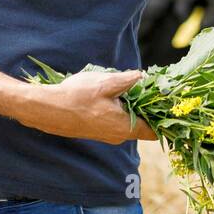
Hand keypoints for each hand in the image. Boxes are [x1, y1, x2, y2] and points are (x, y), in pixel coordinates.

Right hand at [19, 70, 156, 143]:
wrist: (45, 109)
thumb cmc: (76, 97)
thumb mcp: (106, 83)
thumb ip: (129, 80)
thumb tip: (145, 77)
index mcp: (125, 128)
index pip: (155, 131)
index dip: (164, 118)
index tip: (168, 102)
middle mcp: (118, 136)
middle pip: (143, 125)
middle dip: (148, 108)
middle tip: (151, 88)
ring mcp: (106, 135)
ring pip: (129, 122)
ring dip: (132, 107)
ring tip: (130, 88)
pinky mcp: (96, 131)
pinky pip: (116, 122)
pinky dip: (120, 110)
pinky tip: (113, 94)